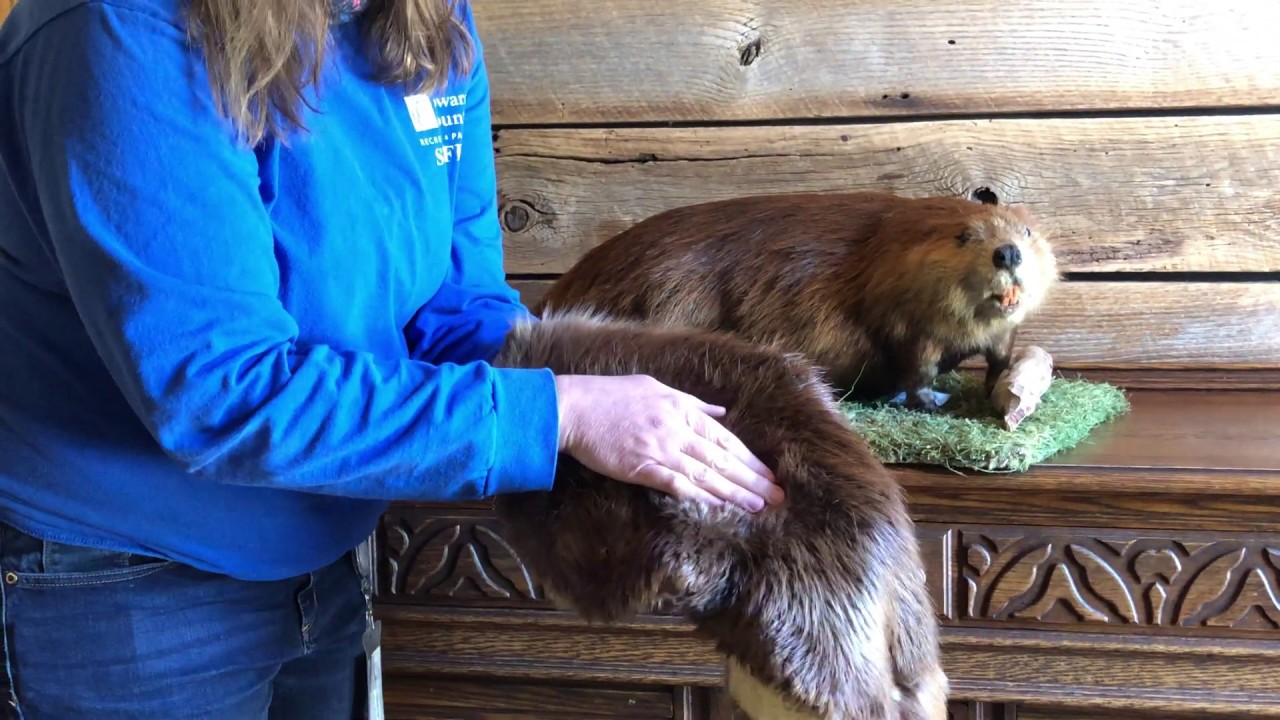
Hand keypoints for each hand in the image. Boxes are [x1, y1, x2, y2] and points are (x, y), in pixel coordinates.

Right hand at [554, 374, 783, 511]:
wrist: (573, 407)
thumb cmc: (610, 395)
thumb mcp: (655, 387)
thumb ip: (690, 403)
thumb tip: (719, 412)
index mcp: (681, 409)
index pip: (725, 439)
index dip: (750, 459)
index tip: (770, 474)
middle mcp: (676, 429)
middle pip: (722, 459)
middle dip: (752, 480)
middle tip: (778, 497)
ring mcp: (659, 449)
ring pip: (705, 474)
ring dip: (734, 492)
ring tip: (758, 507)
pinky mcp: (640, 467)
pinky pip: (676, 485)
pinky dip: (700, 496)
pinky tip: (719, 506)